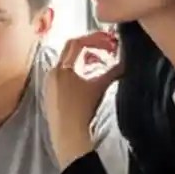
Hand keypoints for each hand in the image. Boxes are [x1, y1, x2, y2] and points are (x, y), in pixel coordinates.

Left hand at [44, 32, 121, 167]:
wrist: (69, 134)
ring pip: (67, 63)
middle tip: (106, 49)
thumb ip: (113, 71)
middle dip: (90, 47)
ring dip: (84, 60)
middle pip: (70, 51)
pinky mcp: (50, 93)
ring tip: (99, 64)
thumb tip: (125, 62)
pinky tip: (88, 79)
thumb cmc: (82, 109)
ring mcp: (49, 83)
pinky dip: (77, 71)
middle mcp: (52, 72)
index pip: (76, 43)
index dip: (94, 39)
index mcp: (61, 68)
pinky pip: (63, 75)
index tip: (109, 42)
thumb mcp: (99, 87)